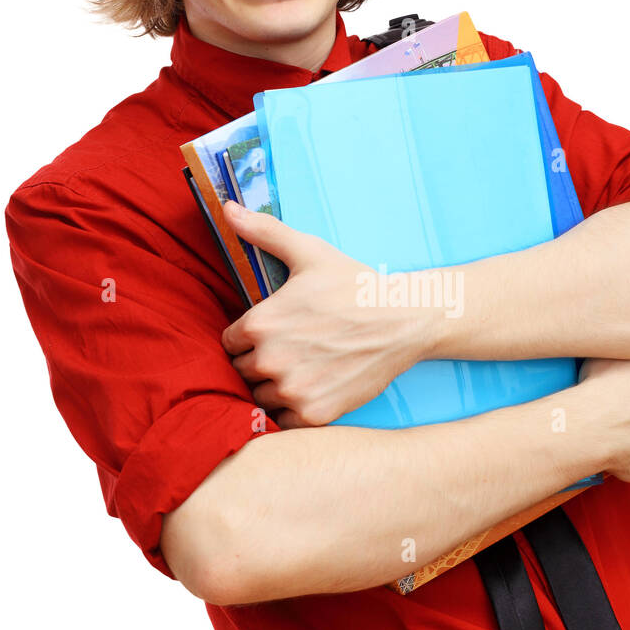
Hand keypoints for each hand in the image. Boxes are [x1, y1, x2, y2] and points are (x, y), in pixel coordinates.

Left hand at [220, 202, 433, 428]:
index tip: (270, 333)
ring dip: (274, 388)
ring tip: (301, 370)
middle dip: (258, 362)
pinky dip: (293, 411)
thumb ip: (263, 232)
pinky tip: (312, 390)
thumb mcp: (308, 252)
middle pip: (241, 372)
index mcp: (260, 323)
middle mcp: (270, 360)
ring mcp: (293, 390)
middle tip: (290, 351)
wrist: (403, 321)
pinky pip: (283, 422)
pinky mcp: (314, 414)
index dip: (247, 338)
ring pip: (261, 398)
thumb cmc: (354, 285)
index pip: (229, 343)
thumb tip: (226, 207)